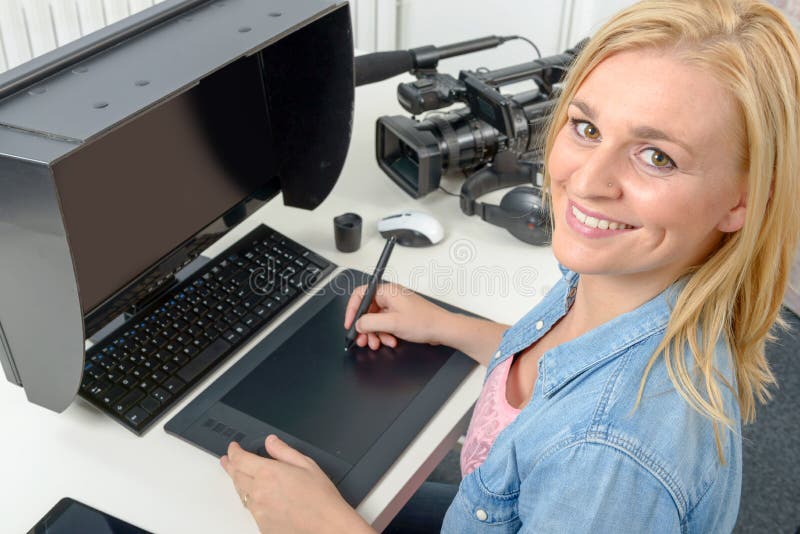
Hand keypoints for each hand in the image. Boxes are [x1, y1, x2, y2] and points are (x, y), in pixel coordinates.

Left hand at [221, 436, 372, 533]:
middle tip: (227, 460)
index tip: (233, 447)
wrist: (327, 526)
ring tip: (240, 476)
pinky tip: (258, 496)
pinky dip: (251, 499)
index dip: (233, 451)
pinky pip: (251, 509)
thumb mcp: (307, 464)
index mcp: (268, 473)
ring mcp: (258, 510)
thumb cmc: (321, 498)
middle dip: (230, 465)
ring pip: (241, 493)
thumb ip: (284, 451)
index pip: (240, 459)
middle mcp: (259, 491)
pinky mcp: (261, 524)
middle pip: (236, 475)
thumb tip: (271, 442)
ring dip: (239, 482)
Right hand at [344, 283, 450, 349]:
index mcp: (387, 291)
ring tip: (378, 343)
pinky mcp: (400, 316)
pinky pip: (385, 325)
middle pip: (367, 310)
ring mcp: (395, 307)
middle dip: (365, 327)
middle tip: (363, 339)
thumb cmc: (425, 322)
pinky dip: (384, 334)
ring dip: (375, 333)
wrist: (443, 329)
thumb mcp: (392, 323)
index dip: (352, 310)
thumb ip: (370, 322)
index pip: (360, 295)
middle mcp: (390, 297)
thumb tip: (358, 324)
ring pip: (376, 320)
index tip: (350, 324)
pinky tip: (390, 341)